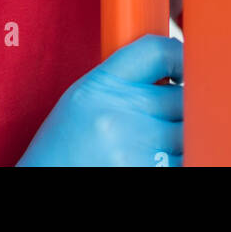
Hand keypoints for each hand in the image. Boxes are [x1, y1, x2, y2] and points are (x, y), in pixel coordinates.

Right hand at [15, 34, 182, 166]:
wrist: (42, 181)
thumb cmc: (64, 147)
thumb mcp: (85, 100)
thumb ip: (125, 83)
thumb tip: (176, 75)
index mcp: (100, 85)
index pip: (156, 51)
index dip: (180, 57)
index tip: (185, 71)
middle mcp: (118, 115)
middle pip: (182, 97)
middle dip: (182, 107)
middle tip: (170, 117)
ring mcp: (134, 150)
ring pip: (188, 134)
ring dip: (183, 138)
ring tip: (160, 144)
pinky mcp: (147, 174)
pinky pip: (183, 161)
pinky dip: (179, 160)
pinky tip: (160, 159)